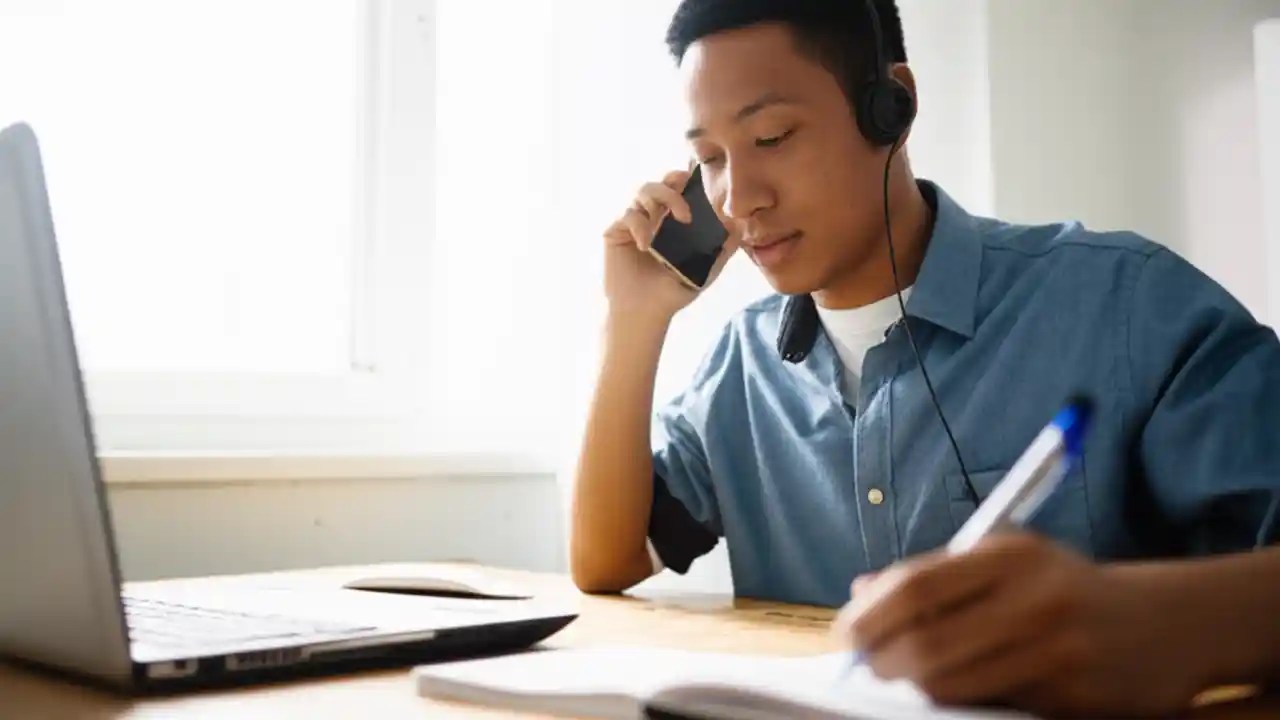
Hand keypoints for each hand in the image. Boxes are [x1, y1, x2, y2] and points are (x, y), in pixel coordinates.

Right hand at [602, 168, 737, 318]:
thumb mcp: (705, 270)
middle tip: (688, 211)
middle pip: (662, 182)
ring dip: (661, 199)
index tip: (700, 188)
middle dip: (674, 185)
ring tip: (677, 222)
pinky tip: (646, 246)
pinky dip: (640, 225)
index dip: (688, 180)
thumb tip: (741, 225)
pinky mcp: (615, 231)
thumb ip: (723, 249)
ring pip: (644, 191)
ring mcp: (633, 221)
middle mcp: (652, 216)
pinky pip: (628, 215)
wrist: (645, 313)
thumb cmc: (672, 292)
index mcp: (673, 220)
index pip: (679, 188)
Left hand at [832, 534, 1207, 717]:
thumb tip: (861, 593)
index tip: (844, 634)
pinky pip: (991, 708)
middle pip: (926, 646)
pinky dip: (964, 702)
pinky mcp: (1074, 700)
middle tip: (868, 665)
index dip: (869, 616)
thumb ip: (936, 574)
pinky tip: (963, 687)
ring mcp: (1057, 654)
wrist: (1168, 622)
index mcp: (1011, 555)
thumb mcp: (1006, 558)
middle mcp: (1035, 601)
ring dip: (917, 688)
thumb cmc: (1065, 586)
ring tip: (910, 675)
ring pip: (952, 687)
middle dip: (882, 662)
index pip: (916, 587)